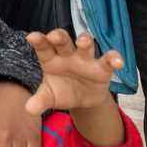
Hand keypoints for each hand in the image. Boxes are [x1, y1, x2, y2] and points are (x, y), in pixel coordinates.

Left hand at [24, 29, 125, 146]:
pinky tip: (118, 62)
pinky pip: (108, 60)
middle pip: (63, 41)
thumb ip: (40, 101)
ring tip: (82, 42)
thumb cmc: (62, 92)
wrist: (83, 100)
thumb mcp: (50, 97)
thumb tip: (29, 109)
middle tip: (54, 36)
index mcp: (51, 59)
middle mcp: (68, 55)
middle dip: (59, 37)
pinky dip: (114, 58)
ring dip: (85, 40)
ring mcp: (85, 59)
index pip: (44, 47)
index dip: (39, 41)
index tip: (32, 37)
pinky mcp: (102, 68)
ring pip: (86, 45)